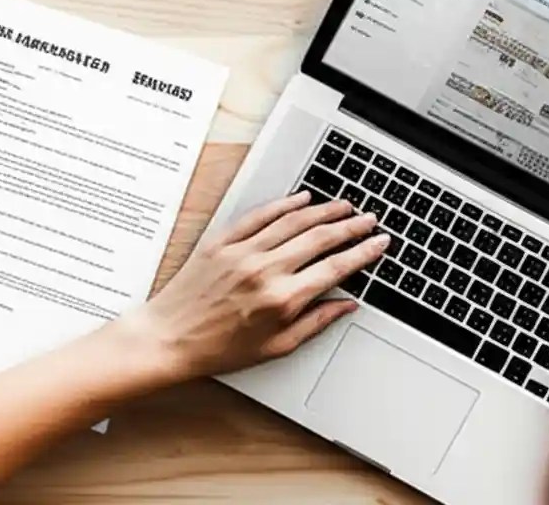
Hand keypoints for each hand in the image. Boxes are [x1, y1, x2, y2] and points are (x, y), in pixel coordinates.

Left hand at [122, 191, 386, 381]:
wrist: (169, 338)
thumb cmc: (219, 349)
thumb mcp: (276, 347)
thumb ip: (316, 323)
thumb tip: (347, 305)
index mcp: (282, 300)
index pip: (335, 267)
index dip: (363, 252)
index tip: (379, 243)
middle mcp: (265, 271)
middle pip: (320, 238)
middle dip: (351, 226)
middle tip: (370, 219)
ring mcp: (243, 252)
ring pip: (294, 220)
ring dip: (324, 210)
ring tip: (344, 205)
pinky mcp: (222, 241)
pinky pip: (260, 215)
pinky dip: (284, 204)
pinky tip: (302, 199)